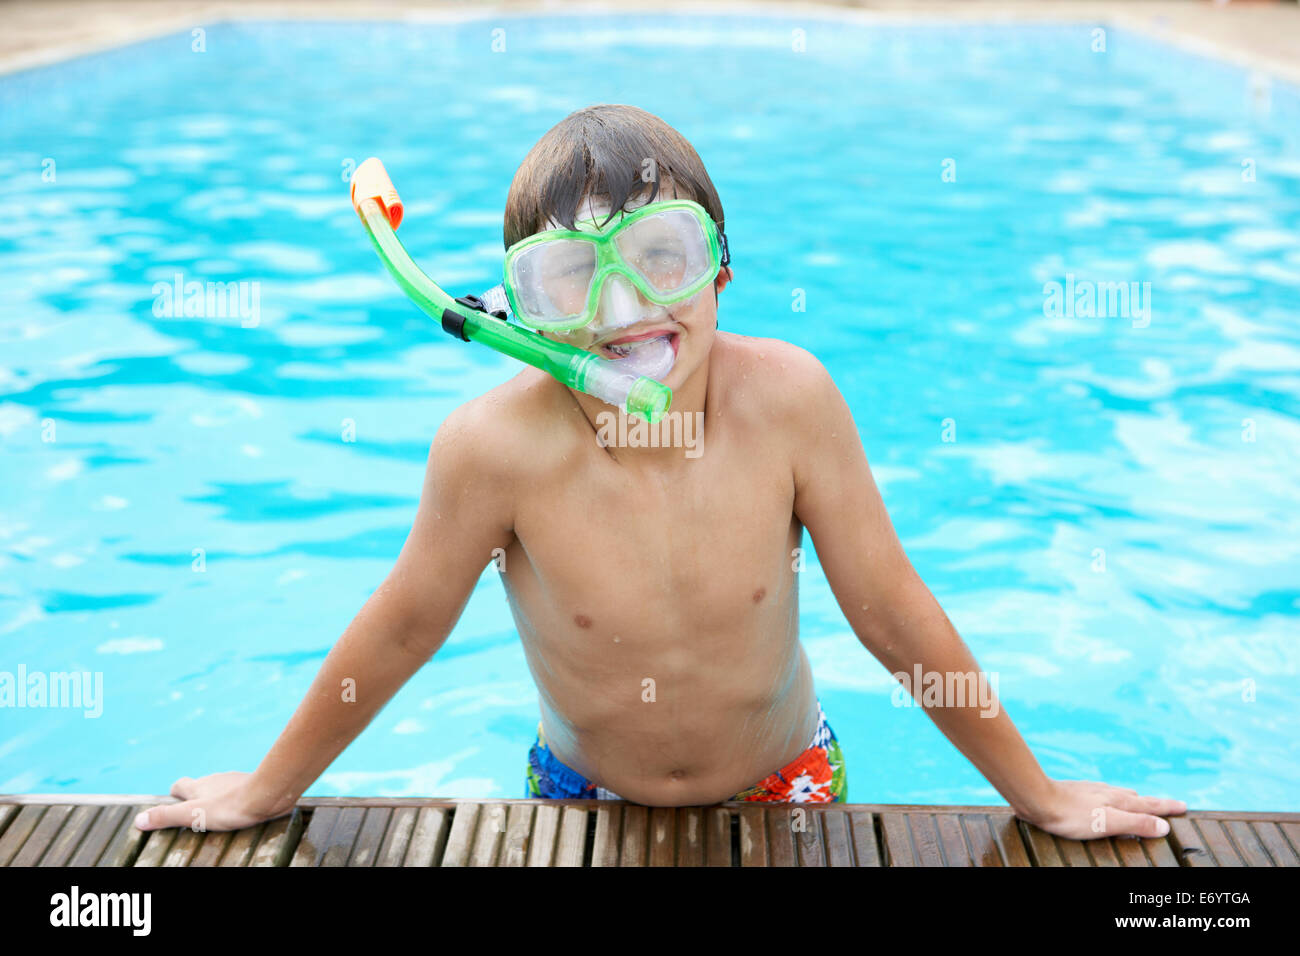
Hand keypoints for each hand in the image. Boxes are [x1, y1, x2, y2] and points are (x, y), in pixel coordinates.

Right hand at [134, 772, 293, 832]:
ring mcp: (234, 781)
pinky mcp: (251, 785)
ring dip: (218, 799)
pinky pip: (240, 791)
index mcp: (198, 786)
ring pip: (221, 788)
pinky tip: (241, 811)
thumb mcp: (192, 815)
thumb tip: (139, 820)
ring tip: (218, 815)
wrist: (266, 794)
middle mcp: (215, 779)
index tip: (172, 803)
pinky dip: (237, 800)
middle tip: (195, 814)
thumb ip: (167, 817)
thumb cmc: (229, 805)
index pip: (180, 785)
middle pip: (201, 786)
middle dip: (196, 798)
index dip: (174, 793)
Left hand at [1019, 779, 1186, 840]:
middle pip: (1136, 797)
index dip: (1167, 807)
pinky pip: (1102, 794)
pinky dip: (1112, 798)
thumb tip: (1164, 826)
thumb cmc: (1070, 814)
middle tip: (1166, 805)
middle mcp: (1107, 792)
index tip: (1183, 806)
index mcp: (1118, 800)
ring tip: (1140, 800)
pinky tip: (1102, 799)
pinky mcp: (1076, 792)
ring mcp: (1091, 791)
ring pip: (1118, 794)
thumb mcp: (1108, 822)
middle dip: (1153, 803)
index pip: (1149, 804)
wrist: (1036, 797)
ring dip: (1133, 799)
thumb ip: (1136, 823)